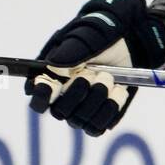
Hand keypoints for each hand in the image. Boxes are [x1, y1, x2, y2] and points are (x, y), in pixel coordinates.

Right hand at [25, 0, 164, 135]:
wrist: (128, 44)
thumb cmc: (100, 38)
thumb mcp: (86, 38)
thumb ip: (70, 52)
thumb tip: (54, 67)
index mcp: (50, 78)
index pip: (37, 97)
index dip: (42, 96)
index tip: (55, 85)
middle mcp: (61, 98)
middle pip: (60, 112)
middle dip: (78, 92)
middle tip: (94, 73)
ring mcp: (80, 111)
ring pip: (80, 121)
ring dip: (97, 98)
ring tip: (108, 77)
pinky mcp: (99, 118)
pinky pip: (98, 126)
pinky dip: (110, 108)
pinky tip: (118, 90)